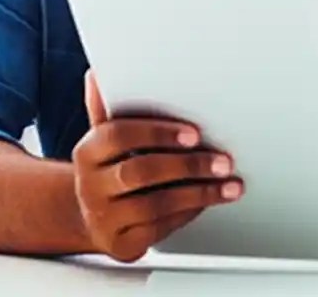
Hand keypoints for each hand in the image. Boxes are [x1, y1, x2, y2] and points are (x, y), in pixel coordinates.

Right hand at [72, 71, 241, 261]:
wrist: (93, 215)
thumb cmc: (111, 168)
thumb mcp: (107, 137)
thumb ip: (110, 108)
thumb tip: (98, 74)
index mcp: (88, 151)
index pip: (118, 134)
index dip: (157, 132)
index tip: (194, 133)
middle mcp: (90, 186)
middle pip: (140, 171)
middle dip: (188, 165)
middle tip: (223, 161)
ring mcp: (104, 217)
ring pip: (155, 204)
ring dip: (199, 193)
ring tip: (229, 184)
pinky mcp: (121, 243)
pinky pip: (160, 228)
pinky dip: (189, 213)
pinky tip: (210, 200)